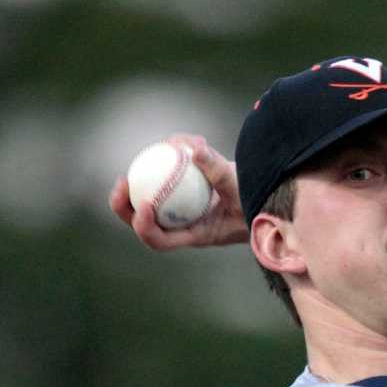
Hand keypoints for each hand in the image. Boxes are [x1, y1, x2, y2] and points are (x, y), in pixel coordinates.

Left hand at [108, 135, 247, 250]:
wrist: (263, 197)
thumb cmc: (255, 199)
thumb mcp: (239, 187)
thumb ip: (217, 169)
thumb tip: (194, 148)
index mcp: (193, 234)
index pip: (160, 240)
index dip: (144, 227)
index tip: (144, 203)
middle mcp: (182, 225)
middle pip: (144, 223)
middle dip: (124, 206)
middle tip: (122, 180)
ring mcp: (180, 210)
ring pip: (148, 200)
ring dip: (137, 183)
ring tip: (138, 163)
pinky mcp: (182, 192)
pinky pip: (163, 181)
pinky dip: (163, 164)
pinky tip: (171, 146)